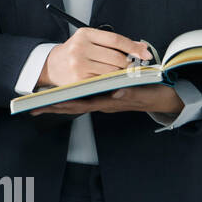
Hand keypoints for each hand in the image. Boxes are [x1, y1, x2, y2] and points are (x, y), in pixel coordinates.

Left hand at [31, 84, 183, 116]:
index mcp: (110, 102)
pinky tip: (64, 96)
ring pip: (79, 103)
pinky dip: (73, 97)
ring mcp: (105, 101)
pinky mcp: (107, 96)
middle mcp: (104, 103)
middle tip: (35, 109)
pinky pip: (86, 98)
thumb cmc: (155, 94)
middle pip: (75, 106)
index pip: (82, 105)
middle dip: (55, 108)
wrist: (166, 98)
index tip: (47, 105)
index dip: (65, 104)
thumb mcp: (145, 93)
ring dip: (62, 103)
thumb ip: (131, 94)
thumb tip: (115, 93)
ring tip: (43, 104)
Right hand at [40, 27, 151, 87]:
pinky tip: (109, 79)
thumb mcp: (91, 40)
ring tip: (118, 72)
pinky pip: (103, 81)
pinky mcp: (79, 79)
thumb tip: (141, 47)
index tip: (146, 54)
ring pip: (112, 71)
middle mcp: (80, 48)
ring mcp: (78, 64)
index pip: (116, 40)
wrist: (52, 65)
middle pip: (116, 57)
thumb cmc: (75, 52)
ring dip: (120, 74)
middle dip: (128, 63)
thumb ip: (115, 43)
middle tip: (131, 66)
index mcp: (85, 34)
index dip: (134, 47)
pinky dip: (110, 81)